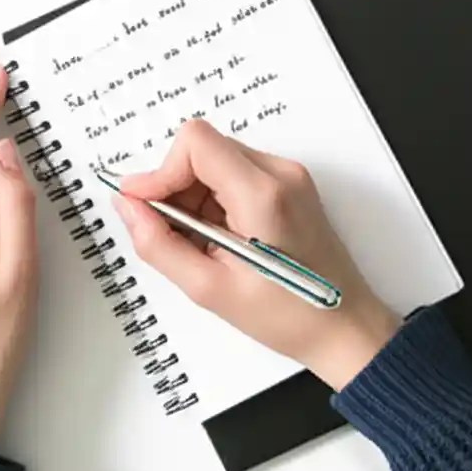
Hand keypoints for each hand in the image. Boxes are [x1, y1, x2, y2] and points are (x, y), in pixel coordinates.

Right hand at [114, 120, 399, 389]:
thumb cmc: (289, 316)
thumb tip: (128, 207)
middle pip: (202, 149)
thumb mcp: (209, 289)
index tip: (143, 204)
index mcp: (263, 195)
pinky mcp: (288, 186)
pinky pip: (233, 175)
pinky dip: (213, 201)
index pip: (195, 142)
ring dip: (193, 197)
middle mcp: (280, 174)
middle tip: (172, 234)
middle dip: (175, 187)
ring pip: (215, 161)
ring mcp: (288, 177)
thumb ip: (158, 244)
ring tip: (202, 246)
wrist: (344, 328)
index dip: (159, 170)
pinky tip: (219, 240)